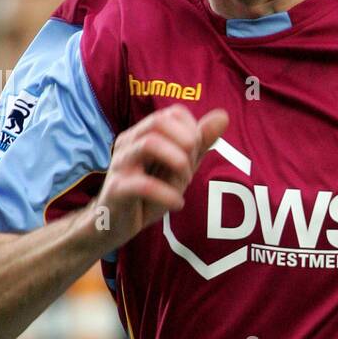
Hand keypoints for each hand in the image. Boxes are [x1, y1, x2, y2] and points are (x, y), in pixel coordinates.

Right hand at [85, 104, 228, 250]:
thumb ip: (198, 143)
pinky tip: (176, 204)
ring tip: (184, 182)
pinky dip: (167, 194)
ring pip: (150, 143)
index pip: (173, 113)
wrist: (114, 225)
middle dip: (187, 143)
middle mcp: (129, 142)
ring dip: (178, 162)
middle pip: (160, 121)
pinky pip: (143, 185)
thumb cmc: (147, 194)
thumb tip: (223, 115)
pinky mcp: (116, 189)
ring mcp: (120, 164)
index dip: (193, 132)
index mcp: (142, 133)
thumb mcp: (178, 168)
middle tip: (190, 169)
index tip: (195, 155)